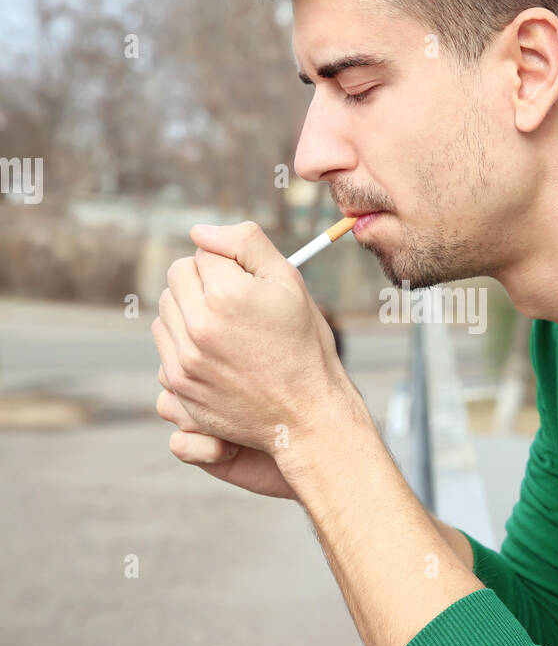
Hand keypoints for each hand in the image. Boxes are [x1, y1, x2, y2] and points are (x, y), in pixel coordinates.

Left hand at [150, 220, 355, 475]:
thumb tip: (199, 232)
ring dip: (189, 307)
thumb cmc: (303, 344)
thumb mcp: (289, 282)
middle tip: (235, 302)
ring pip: (166, 307)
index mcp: (227, 294)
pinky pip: (164, 341)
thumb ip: (245, 243)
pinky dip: (183, 338)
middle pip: (177, 275)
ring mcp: (184, 357)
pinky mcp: (178, 383)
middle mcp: (199, 325)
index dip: (229, 263)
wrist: (305, 413)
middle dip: (203, 280)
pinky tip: (214, 348)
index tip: (248, 284)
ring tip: (225, 325)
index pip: (203, 252)